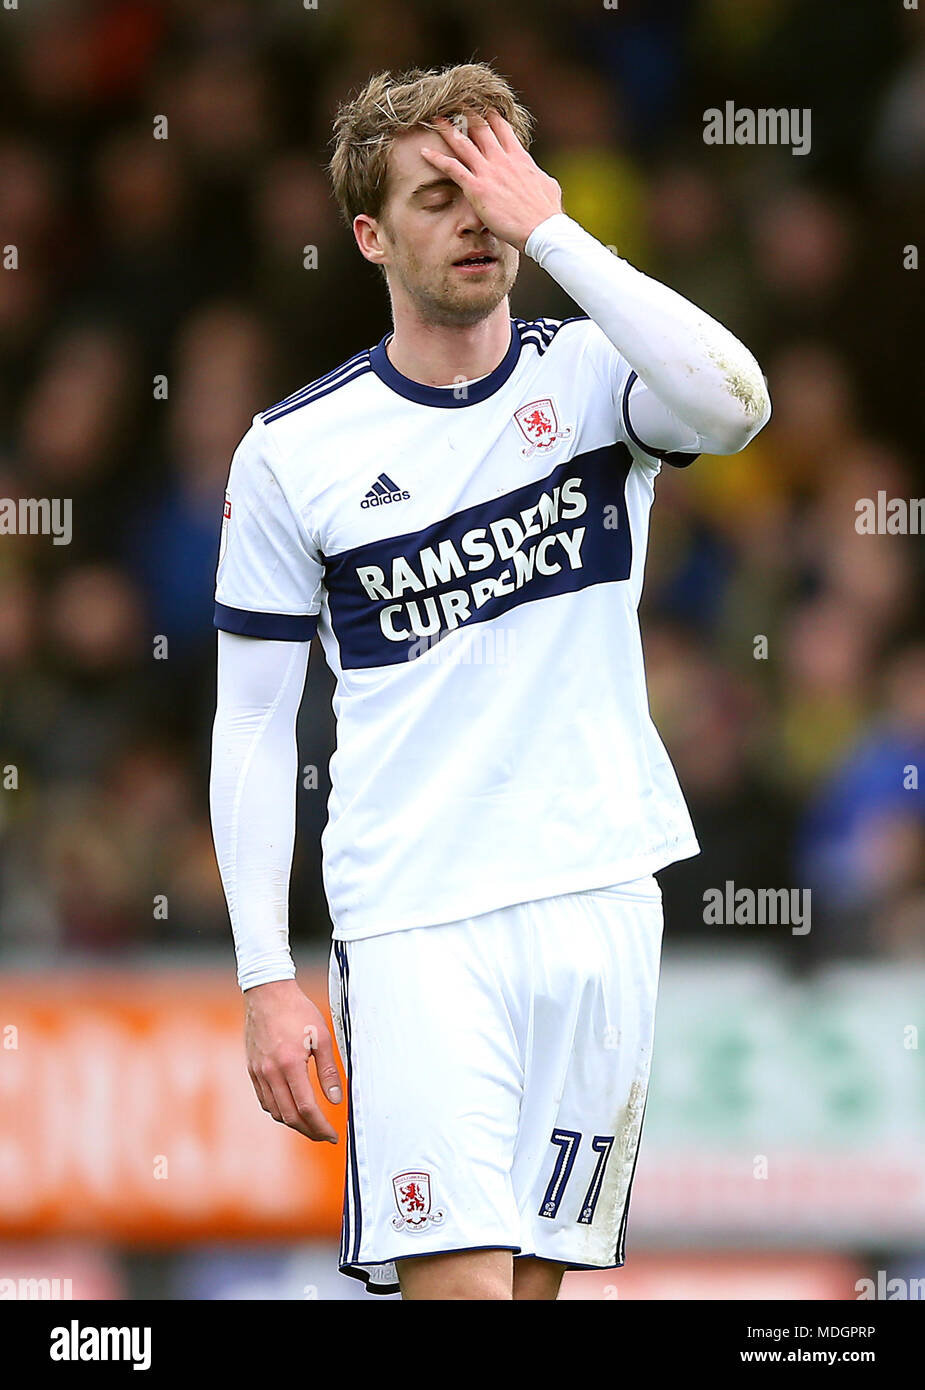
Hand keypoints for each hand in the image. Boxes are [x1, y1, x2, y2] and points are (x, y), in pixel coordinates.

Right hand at [244, 978, 341, 1142]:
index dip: (321, 1127)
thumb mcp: (322, 1037)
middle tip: (324, 1135)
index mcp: (290, 1064)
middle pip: (289, 1116)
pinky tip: (292, 1108)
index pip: (306, 1108)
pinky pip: (265, 1100)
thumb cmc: (298, 1011)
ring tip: (311, 1124)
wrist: (267, 994)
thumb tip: (336, 1100)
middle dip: (309, 1131)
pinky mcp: (252, 1070)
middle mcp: (270, 1073)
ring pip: (275, 1112)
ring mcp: (258, 1072)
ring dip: (294, 1124)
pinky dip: (279, 1111)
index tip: (333, 1135)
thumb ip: (329, 1071)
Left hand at [420, 109, 562, 252]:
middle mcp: (502, 159)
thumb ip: (536, 175)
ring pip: (463, 143)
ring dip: (447, 129)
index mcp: (519, 157)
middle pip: (480, 129)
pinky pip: (452, 168)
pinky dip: (437, 158)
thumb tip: (537, 175)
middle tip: (454, 103)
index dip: (490, 116)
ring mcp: (488, 172)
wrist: (542, 228)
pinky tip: (424, 151)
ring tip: (435, 118)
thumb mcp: (546, 185)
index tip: (481, 107)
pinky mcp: (477, 188)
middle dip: (466, 114)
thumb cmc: (547, 212)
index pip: (502, 129)